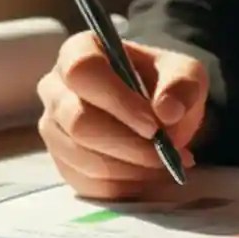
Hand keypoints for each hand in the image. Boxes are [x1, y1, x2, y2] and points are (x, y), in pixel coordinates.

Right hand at [38, 32, 206, 198]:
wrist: (158, 113)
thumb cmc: (164, 85)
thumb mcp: (185, 74)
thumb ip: (182, 86)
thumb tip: (167, 111)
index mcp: (79, 52)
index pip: (83, 71)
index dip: (118, 101)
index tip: (154, 126)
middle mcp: (55, 88)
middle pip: (79, 122)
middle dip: (128, 144)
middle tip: (166, 153)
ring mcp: (53, 128)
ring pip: (82, 157)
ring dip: (130, 168)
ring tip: (164, 165)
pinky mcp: (61, 162)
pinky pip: (86, 183)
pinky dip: (123, 186)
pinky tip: (148, 176)